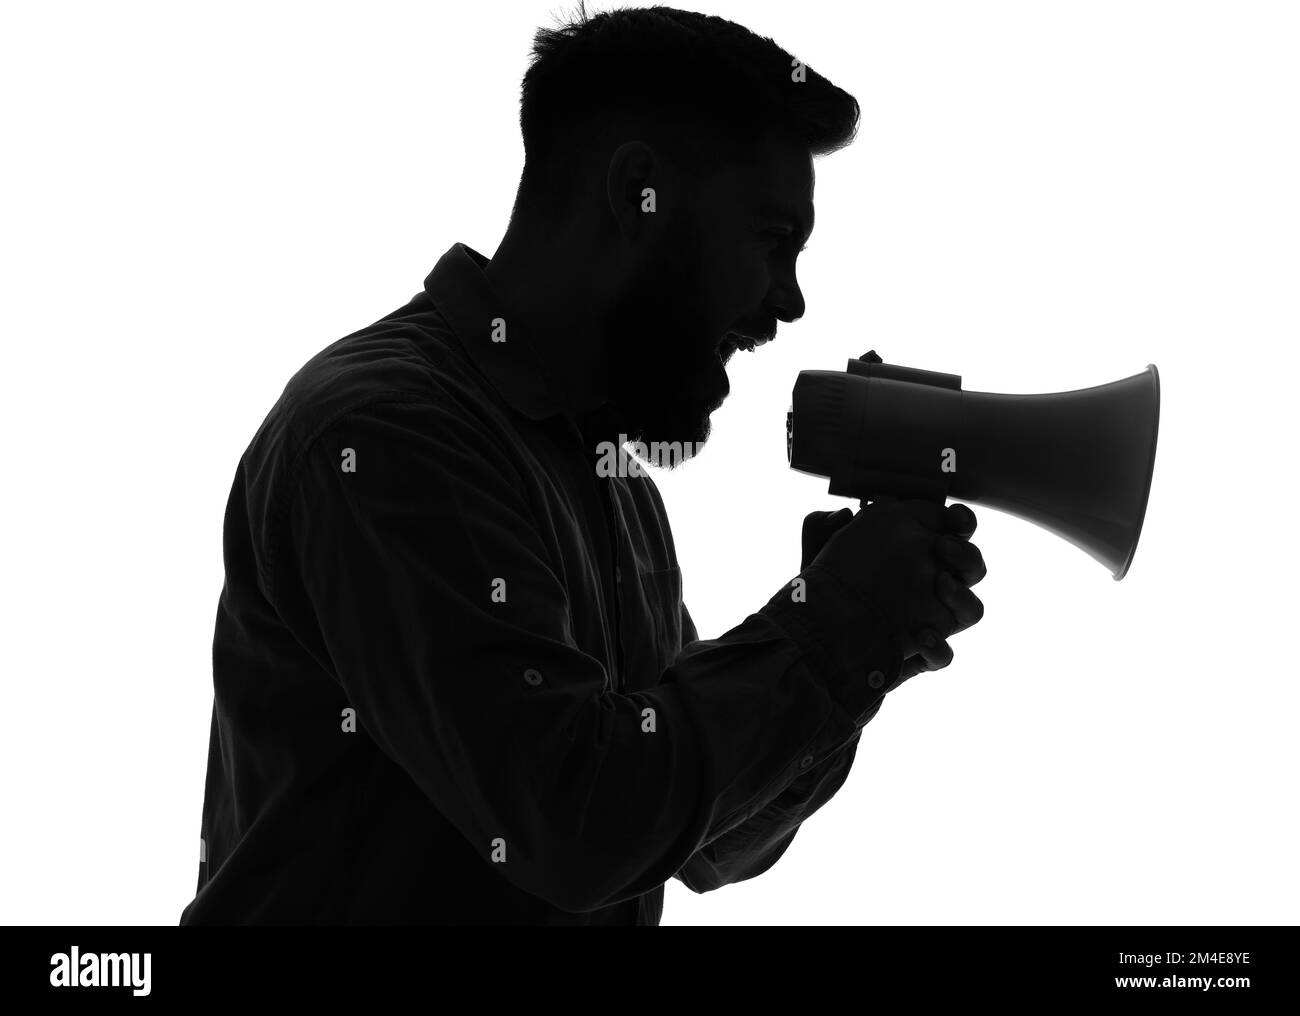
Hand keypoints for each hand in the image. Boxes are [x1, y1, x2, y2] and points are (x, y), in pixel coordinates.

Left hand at [803, 500, 985, 682]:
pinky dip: (938, 648)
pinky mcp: (919, 655)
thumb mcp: (814, 554)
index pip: (951, 531)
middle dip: (967, 554)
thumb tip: (840, 513)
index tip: (953, 517)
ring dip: (962, 597)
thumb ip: (820, 527)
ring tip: (940, 585)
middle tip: (943, 547)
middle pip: (970, 568)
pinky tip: (922, 636)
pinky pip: (943, 655)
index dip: (960, 521)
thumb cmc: (821, 591)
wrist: (811, 643)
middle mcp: (929, 587)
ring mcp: (929, 621)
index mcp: (914, 554)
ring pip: (970, 611)